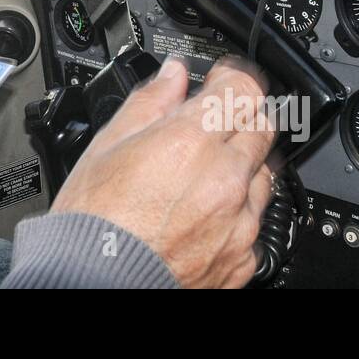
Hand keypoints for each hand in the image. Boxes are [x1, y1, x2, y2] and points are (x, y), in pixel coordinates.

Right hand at [51, 54, 275, 287]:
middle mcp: (224, 179)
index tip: (221, 79)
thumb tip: (171, 76)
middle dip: (242, 115)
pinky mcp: (242, 258)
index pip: (243, 89)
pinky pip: (256, 222)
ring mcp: (238, 222)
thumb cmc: (94, 222)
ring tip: (204, 171)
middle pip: (262, 126)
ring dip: (243, 163)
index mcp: (191, 141)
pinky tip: (206, 213)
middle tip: (214, 119)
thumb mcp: (108, 144)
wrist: (95, 283)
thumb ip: (148, 102)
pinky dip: (238, 210)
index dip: (231, 77)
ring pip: (265, 174)